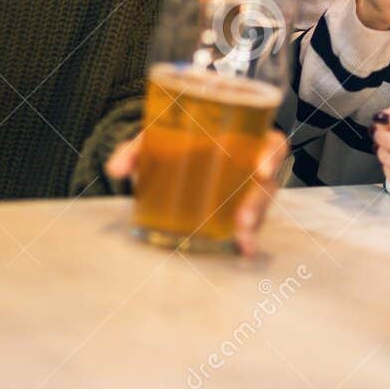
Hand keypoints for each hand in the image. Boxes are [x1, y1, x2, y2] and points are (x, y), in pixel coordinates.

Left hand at [104, 129, 288, 257]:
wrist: (169, 154)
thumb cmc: (174, 139)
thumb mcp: (156, 138)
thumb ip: (136, 150)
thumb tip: (116, 170)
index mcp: (241, 138)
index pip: (272, 143)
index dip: (273, 156)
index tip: (264, 171)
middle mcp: (250, 165)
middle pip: (268, 183)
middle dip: (259, 203)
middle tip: (242, 220)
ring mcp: (245, 191)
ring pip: (261, 208)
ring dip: (253, 223)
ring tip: (240, 238)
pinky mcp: (236, 212)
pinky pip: (249, 225)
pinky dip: (246, 239)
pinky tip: (242, 250)